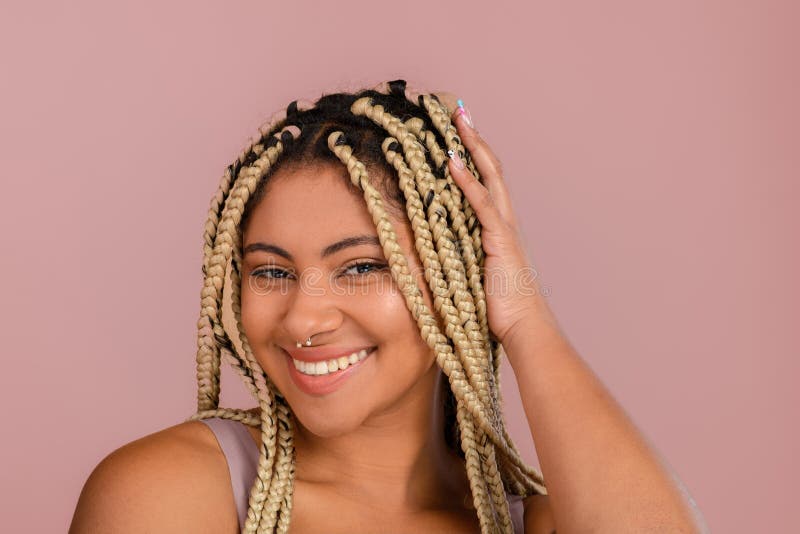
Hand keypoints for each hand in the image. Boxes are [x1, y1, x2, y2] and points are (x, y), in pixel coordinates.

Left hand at [446, 102, 562, 355]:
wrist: (524, 327)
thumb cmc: (501, 308)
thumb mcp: (477, 276)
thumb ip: (465, 258)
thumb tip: (441, 253)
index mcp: (500, 227)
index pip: (487, 181)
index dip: (475, 155)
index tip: (460, 132)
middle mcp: (505, 221)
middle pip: (491, 169)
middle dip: (474, 138)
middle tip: (458, 111)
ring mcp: (504, 228)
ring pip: (489, 178)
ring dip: (472, 148)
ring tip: (456, 122)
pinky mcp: (499, 241)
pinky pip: (481, 205)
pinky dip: (466, 182)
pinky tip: (452, 162)